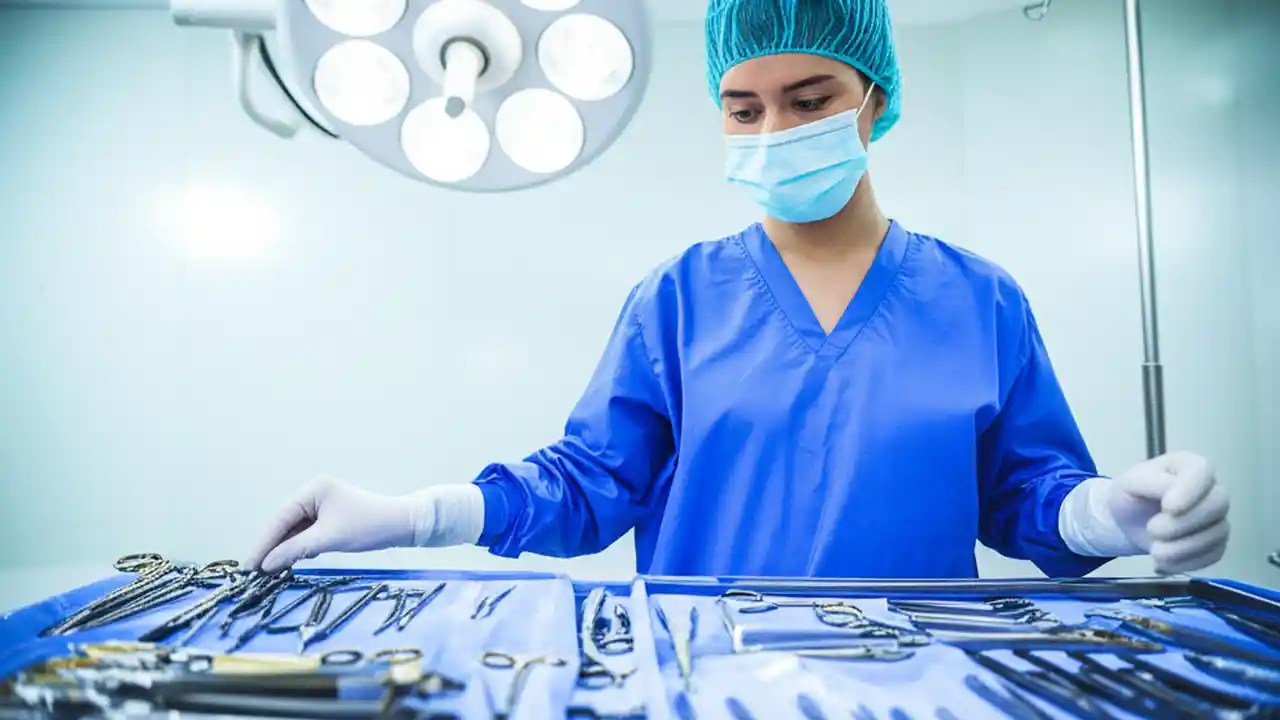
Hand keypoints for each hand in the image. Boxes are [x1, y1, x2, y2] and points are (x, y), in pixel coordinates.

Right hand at [246, 475, 484, 573]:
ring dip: (285, 550)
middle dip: (272, 548)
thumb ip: (295, 550)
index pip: (281, 518)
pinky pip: (307, 534)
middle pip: (285, 524)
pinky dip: (299, 549)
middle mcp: (315, 493)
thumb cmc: (369, 527)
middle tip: (254, 572)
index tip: (249, 565)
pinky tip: (290, 563)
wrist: (402, 525)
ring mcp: (323, 505)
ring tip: (268, 572)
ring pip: (295, 531)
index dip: (264, 543)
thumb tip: (266, 564)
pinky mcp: (330, 518)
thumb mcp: (328, 539)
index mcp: (314, 489)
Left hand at [1109, 452, 1229, 573]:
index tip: (1167, 507)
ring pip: (1217, 534)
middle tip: (1153, 529)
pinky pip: (1212, 556)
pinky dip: (1186, 563)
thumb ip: (1151, 483)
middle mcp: (1210, 489)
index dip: (1189, 491)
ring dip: (1183, 548)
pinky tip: (1163, 563)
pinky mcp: (1215, 544)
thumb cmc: (1131, 494)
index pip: (1202, 471)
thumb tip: (1172, 497)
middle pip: (1217, 504)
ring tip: (1154, 551)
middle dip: (1184, 522)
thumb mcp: (1130, 482)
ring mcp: (1216, 518)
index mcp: (1189, 465)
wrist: (1129, 521)